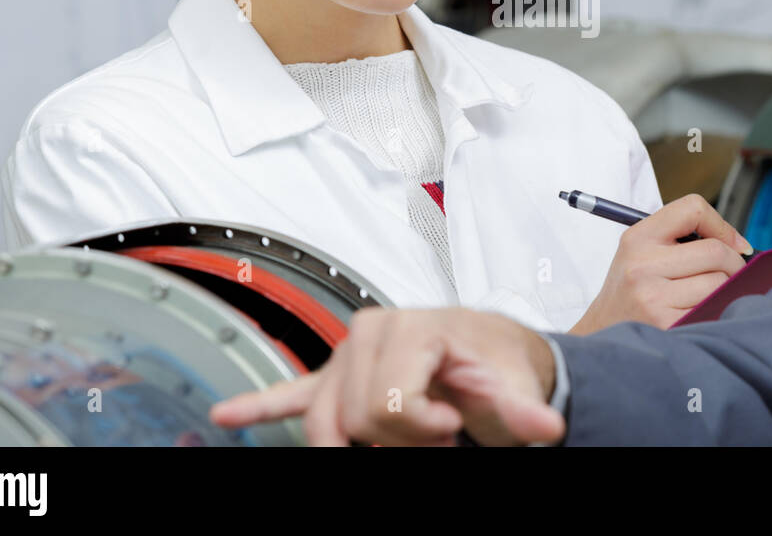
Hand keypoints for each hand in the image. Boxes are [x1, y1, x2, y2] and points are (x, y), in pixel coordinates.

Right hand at [208, 307, 564, 445]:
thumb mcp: (514, 387)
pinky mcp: (338, 376)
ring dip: (354, 443)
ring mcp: (350, 356)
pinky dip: (260, 405)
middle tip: (438, 432)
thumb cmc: (498, 365)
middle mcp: (372, 334)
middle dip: (396, 441)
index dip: (420, 429)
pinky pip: (291, 390)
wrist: (494, 355)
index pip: (387, 403)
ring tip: (399, 439)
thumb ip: (521, 408)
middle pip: (356, 417)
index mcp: (410, 328)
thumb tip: (543, 425)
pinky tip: (227, 414)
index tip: (450, 426)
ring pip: (323, 421)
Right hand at [569, 193, 750, 333]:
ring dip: (726, 291)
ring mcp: (652, 298)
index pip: (693, 209)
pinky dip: (717, 311)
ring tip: (709, 296)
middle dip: (734, 264)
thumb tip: (741, 246)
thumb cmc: (632, 290)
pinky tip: (703, 314)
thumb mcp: (642, 252)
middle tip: (731, 275)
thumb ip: (682, 239)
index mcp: (638, 237)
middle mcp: (642, 265)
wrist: (605, 333)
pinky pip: (714, 311)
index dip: (722, 225)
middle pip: (716, 251)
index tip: (733, 243)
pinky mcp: (665, 325)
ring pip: (719, 284)